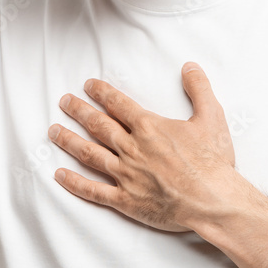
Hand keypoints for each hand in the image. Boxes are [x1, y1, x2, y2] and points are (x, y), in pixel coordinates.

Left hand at [48, 62, 238, 232]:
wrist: (214, 200)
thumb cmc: (213, 162)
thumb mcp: (212, 117)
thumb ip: (199, 88)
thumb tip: (190, 66)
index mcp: (149, 127)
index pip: (118, 104)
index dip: (101, 93)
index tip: (88, 86)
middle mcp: (132, 148)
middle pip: (98, 125)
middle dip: (79, 111)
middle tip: (64, 102)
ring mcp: (126, 175)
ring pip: (89, 154)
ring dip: (69, 141)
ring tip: (53, 132)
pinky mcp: (126, 200)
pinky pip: (94, 191)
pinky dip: (75, 183)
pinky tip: (60, 175)